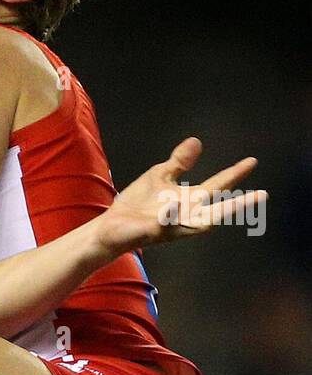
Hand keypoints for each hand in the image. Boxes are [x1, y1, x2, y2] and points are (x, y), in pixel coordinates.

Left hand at [95, 139, 265, 256]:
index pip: (217, 186)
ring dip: (216, 213)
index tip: (252, 161)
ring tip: (238, 203)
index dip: (234, 174)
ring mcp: (172, 226)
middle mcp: (186, 215)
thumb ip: (180, 162)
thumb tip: (197, 141)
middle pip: (218, 210)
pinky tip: (174, 201)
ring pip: (200, 223)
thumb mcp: (160, 176)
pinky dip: (171, 213)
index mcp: (189, 200)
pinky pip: (165, 222)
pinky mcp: (154, 232)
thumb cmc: (137, 204)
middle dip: (240, 204)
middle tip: (263, 195)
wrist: (111, 226)